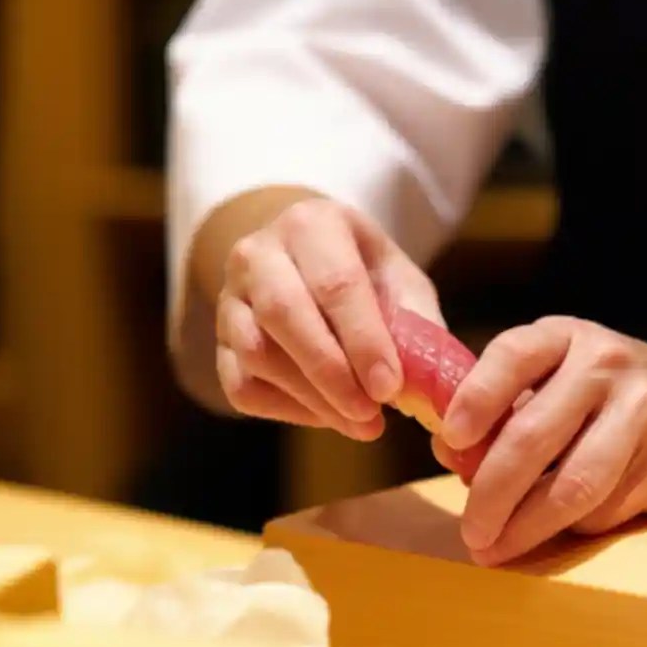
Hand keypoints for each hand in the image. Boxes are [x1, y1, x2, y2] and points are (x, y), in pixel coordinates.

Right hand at [215, 197, 441, 439]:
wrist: (302, 260)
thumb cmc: (361, 271)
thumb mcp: (398, 278)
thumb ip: (416, 324)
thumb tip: (428, 386)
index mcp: (312, 223)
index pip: (335, 283)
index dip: (363, 340)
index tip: (390, 388)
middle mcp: (258, 253)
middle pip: (284, 313)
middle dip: (331, 373)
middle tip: (371, 414)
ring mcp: (230, 297)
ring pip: (257, 353)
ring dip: (312, 398)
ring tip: (360, 422)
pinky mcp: (218, 340)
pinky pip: (241, 384)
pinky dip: (287, 411)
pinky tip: (327, 416)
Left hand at [439, 316, 646, 565]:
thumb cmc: (607, 393)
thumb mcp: (558, 377)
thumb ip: (503, 408)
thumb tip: (450, 449)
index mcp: (567, 336)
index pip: (514, 356)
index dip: (477, 398)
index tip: (452, 439)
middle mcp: (607, 365)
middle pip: (535, 435)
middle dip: (492, 493)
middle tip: (470, 530)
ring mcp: (645, 411)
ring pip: (575, 485)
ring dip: (528, 527)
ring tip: (496, 548)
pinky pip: (609, 508)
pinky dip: (574, 527)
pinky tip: (559, 529)